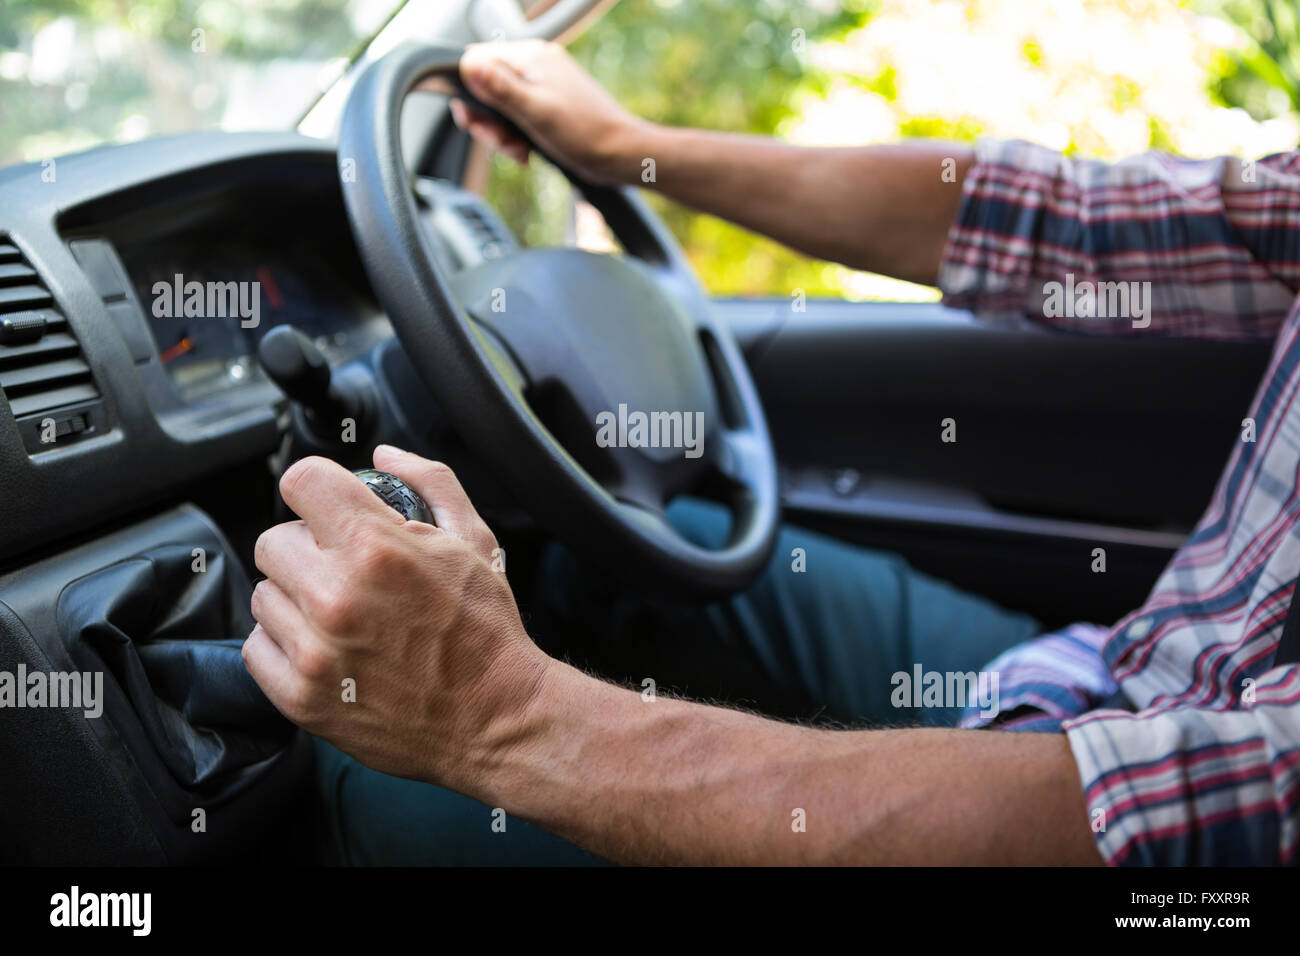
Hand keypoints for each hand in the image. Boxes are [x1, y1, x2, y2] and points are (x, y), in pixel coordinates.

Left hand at [242, 446, 550, 787]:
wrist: (494, 717)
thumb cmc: (485, 630)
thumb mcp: (475, 540)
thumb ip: (429, 482)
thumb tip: (384, 454)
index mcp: (377, 548)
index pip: (301, 481)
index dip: (318, 489)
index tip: (329, 507)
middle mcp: (336, 596)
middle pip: (273, 540)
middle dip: (308, 548)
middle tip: (345, 570)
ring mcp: (313, 650)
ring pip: (265, 594)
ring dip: (296, 598)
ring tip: (342, 615)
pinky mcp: (299, 697)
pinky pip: (257, 648)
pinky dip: (286, 646)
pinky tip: (327, 648)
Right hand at [451, 39, 649, 184]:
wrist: (620, 154)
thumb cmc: (584, 133)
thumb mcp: (536, 111)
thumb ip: (500, 88)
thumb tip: (468, 64)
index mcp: (531, 57)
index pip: (477, 60)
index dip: (468, 92)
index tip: (476, 121)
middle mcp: (535, 64)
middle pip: (485, 86)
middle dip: (486, 120)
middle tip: (502, 142)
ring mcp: (542, 84)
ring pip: (499, 106)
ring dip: (501, 133)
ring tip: (518, 151)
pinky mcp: (547, 104)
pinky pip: (517, 116)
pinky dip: (515, 136)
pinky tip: (526, 151)